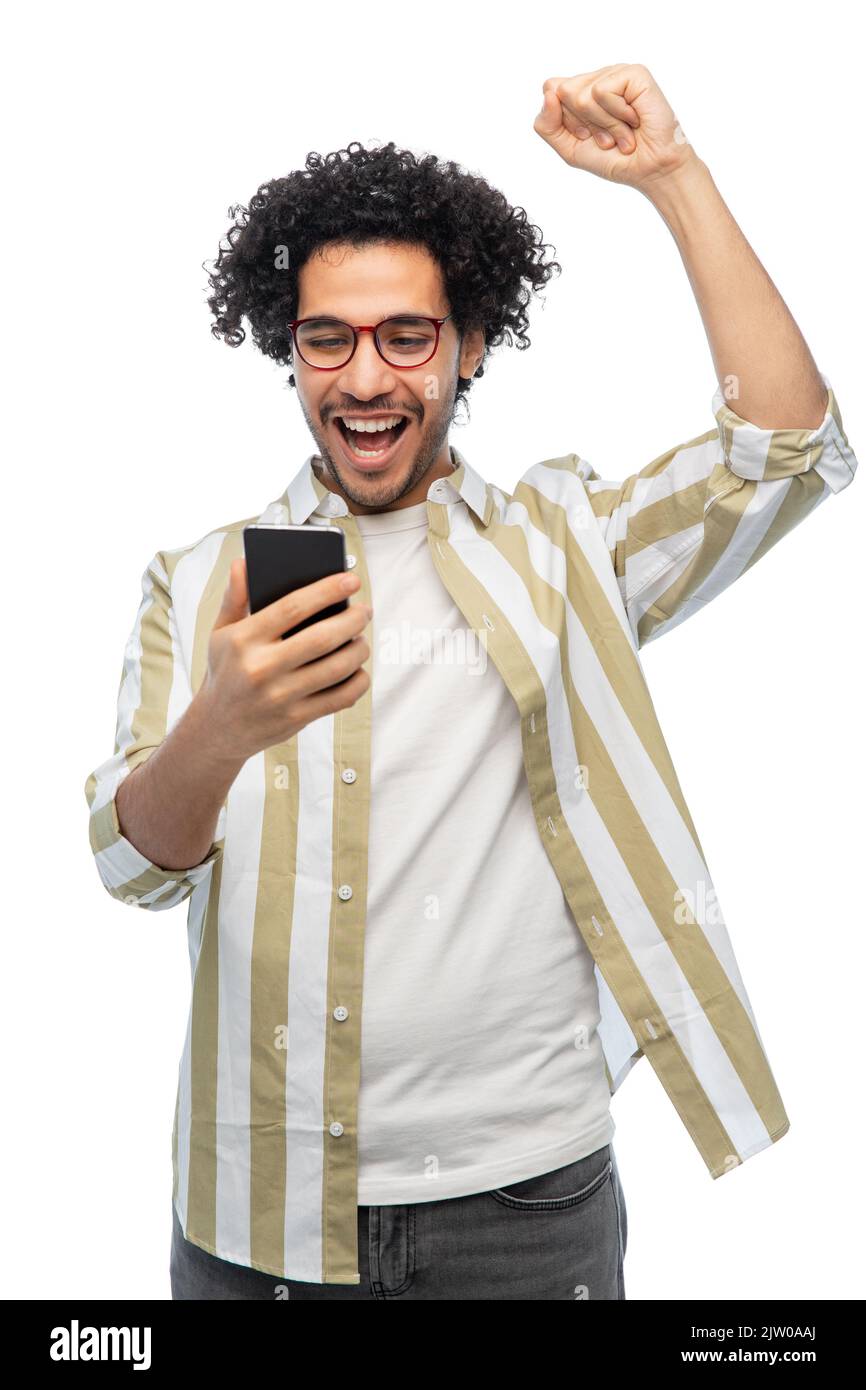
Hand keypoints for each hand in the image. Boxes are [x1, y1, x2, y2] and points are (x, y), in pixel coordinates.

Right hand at [198, 558, 371, 761]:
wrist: (216, 729)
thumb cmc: (224, 672)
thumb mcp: (220, 633)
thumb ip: (234, 598)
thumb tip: (243, 562)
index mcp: (243, 640)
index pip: (293, 607)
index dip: (328, 590)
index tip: (352, 581)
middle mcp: (261, 668)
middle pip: (323, 637)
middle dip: (353, 620)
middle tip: (364, 611)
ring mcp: (280, 697)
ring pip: (337, 668)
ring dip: (359, 649)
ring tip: (361, 639)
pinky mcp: (296, 719)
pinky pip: (341, 698)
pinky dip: (358, 681)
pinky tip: (357, 670)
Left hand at [533, 63, 696, 189]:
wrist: (649, 170)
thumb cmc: (614, 159)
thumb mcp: (569, 148)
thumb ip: (547, 125)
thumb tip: (548, 93)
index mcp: (582, 90)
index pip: (550, 89)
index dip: (565, 119)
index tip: (587, 136)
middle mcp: (598, 77)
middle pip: (563, 91)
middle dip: (583, 124)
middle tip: (607, 136)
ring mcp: (616, 73)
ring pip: (581, 96)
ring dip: (603, 125)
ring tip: (622, 133)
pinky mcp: (634, 73)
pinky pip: (602, 92)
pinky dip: (616, 117)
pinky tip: (633, 121)